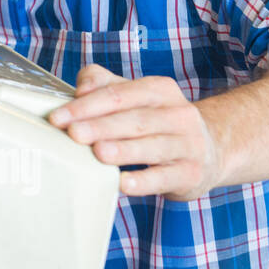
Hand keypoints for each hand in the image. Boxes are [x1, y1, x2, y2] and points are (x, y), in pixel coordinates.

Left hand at [50, 64, 223, 199]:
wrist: (210, 149)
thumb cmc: (155, 121)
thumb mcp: (134, 97)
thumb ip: (103, 85)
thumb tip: (80, 88)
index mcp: (160, 90)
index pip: (120, 95)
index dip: (87, 105)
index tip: (58, 117)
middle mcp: (178, 114)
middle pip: (135, 119)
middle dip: (101, 126)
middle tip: (73, 133)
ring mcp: (188, 145)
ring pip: (152, 146)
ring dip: (124, 150)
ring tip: (99, 152)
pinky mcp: (191, 174)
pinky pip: (165, 177)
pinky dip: (144, 181)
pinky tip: (123, 183)